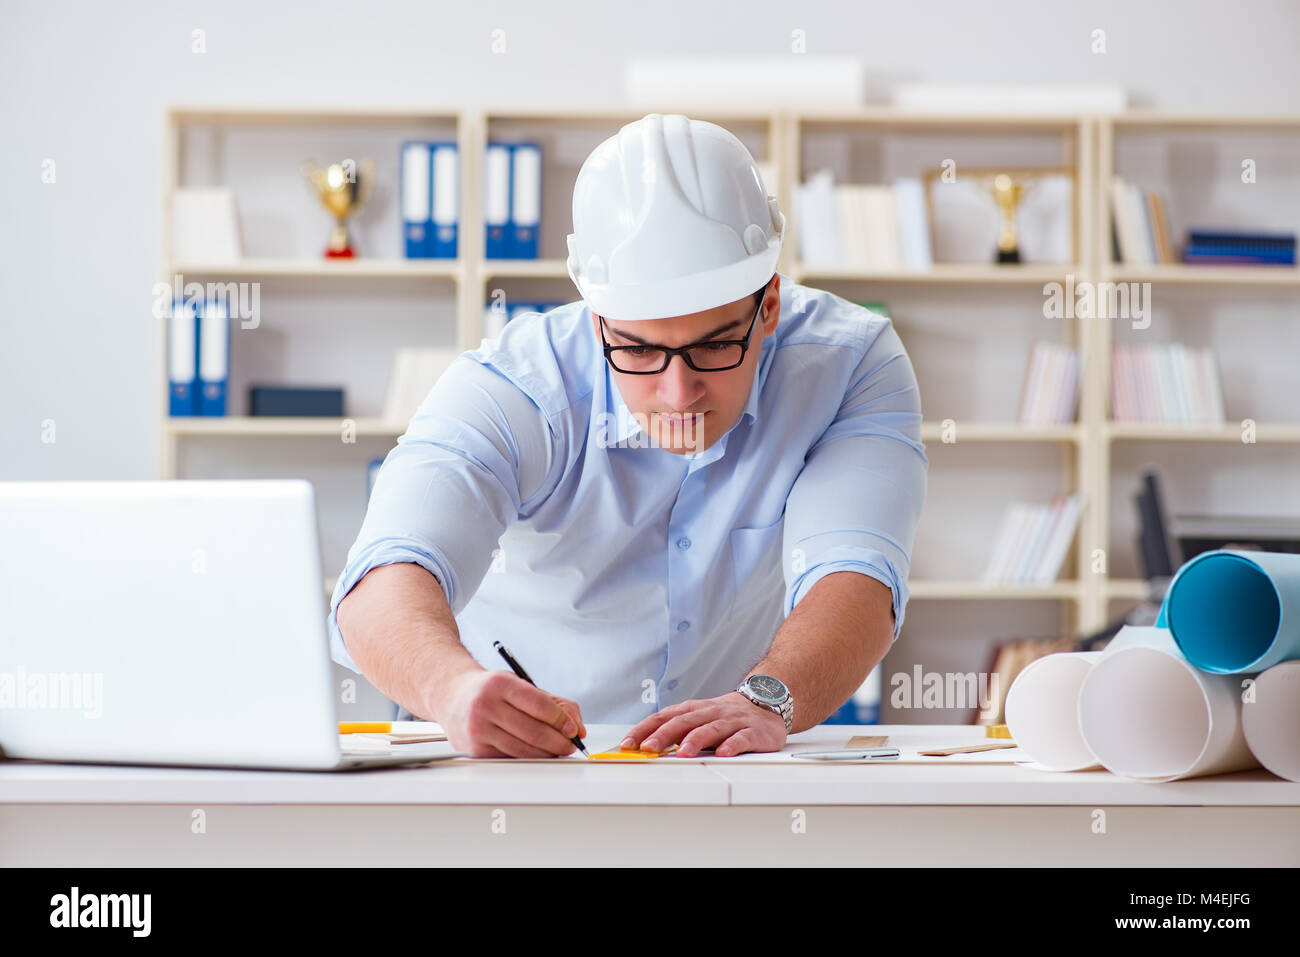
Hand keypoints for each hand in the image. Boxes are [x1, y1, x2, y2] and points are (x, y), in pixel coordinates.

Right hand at [435, 668, 586, 757]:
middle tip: (570, 745)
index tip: (573, 729)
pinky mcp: (474, 749)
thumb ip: (552, 702)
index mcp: (500, 684)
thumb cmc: (490, 690)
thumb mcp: (519, 684)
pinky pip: (509, 758)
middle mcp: (485, 705)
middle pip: (533, 732)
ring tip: (557, 750)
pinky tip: (536, 753)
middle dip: (559, 742)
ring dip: (546, 754)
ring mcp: (478, 728)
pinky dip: (528, 758)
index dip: (562, 720)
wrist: (451, 695)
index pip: (539, 705)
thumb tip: (576, 727)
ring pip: (523, 750)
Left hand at [621, 691, 786, 756]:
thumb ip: (675, 732)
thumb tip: (643, 747)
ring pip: (711, 728)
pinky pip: (741, 738)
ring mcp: (731, 721)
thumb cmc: (725, 715)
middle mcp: (710, 713)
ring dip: (696, 740)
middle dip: (663, 735)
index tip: (627, 744)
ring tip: (683, 753)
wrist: (766, 701)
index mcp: (692, 710)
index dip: (644, 730)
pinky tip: (723, 753)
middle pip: (683, 722)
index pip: (662, 717)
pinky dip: (732, 744)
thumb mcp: (697, 719)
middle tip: (648, 748)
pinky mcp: (752, 732)